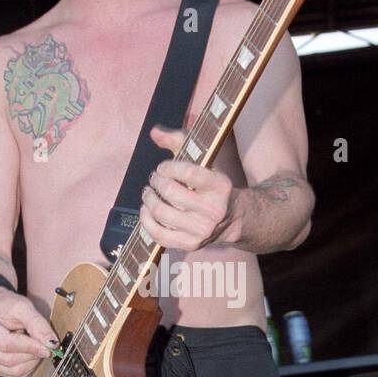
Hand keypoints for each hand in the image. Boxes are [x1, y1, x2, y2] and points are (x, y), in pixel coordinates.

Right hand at [0, 288, 56, 376]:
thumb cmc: (6, 306)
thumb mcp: (23, 307)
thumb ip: (37, 324)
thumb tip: (51, 344)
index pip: (6, 344)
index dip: (30, 347)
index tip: (49, 346)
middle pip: (9, 360)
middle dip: (32, 354)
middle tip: (44, 344)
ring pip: (13, 370)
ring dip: (31, 361)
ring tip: (34, 345)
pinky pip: (13, 375)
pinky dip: (27, 365)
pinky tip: (27, 352)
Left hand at [139, 125, 235, 251]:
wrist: (231, 219)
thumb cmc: (211, 186)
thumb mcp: (203, 161)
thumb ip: (179, 141)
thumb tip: (154, 132)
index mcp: (220, 186)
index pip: (188, 173)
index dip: (168, 167)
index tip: (163, 168)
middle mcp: (213, 210)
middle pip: (171, 193)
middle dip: (156, 183)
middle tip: (154, 180)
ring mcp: (201, 230)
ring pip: (161, 213)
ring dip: (148, 199)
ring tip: (148, 193)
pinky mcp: (190, 244)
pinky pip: (158, 234)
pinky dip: (146, 220)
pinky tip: (146, 210)